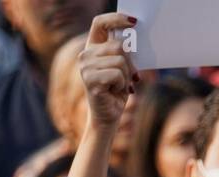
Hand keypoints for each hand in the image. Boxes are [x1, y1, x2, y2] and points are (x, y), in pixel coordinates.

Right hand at [78, 13, 137, 132]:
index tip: (133, 21)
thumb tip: (132, 39)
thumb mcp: (123, 69)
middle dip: (130, 63)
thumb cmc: (116, 92)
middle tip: (130, 77)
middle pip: (118, 46)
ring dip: (126, 76)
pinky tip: (115, 92)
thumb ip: (123, 53)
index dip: (116, 19)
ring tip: (119, 86)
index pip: (100, 23)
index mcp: (92, 48)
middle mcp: (85, 54)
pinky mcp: (90, 80)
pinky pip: (117, 75)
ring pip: (120, 61)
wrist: (108, 116)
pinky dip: (123, 85)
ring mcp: (85, 67)